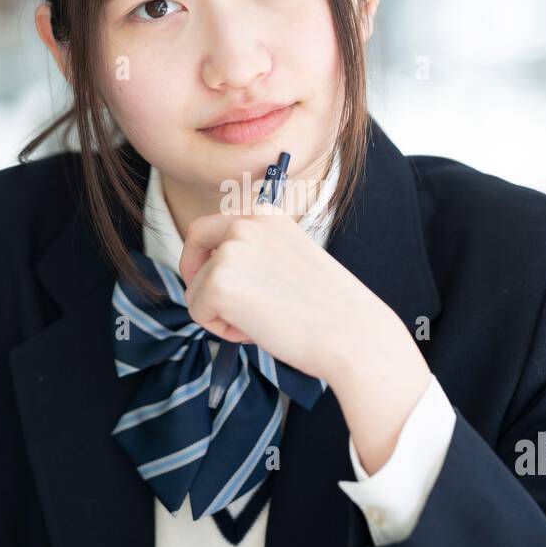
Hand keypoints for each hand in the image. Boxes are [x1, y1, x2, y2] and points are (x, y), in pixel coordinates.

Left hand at [179, 198, 398, 383]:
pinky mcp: (218, 284)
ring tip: (264, 322)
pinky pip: (200, 313)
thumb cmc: (329, 306)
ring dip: (223, 312)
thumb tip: (221, 269)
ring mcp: (229, 252)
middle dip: (194, 273)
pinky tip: (258, 331)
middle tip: (216, 303)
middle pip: (194, 243)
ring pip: (197, 288)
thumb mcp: (290, 258)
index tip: (212, 275)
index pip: (212, 225)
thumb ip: (256, 253)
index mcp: (266, 214)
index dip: (205, 254)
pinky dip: (222, 331)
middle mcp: (245, 224)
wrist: (351, 332)